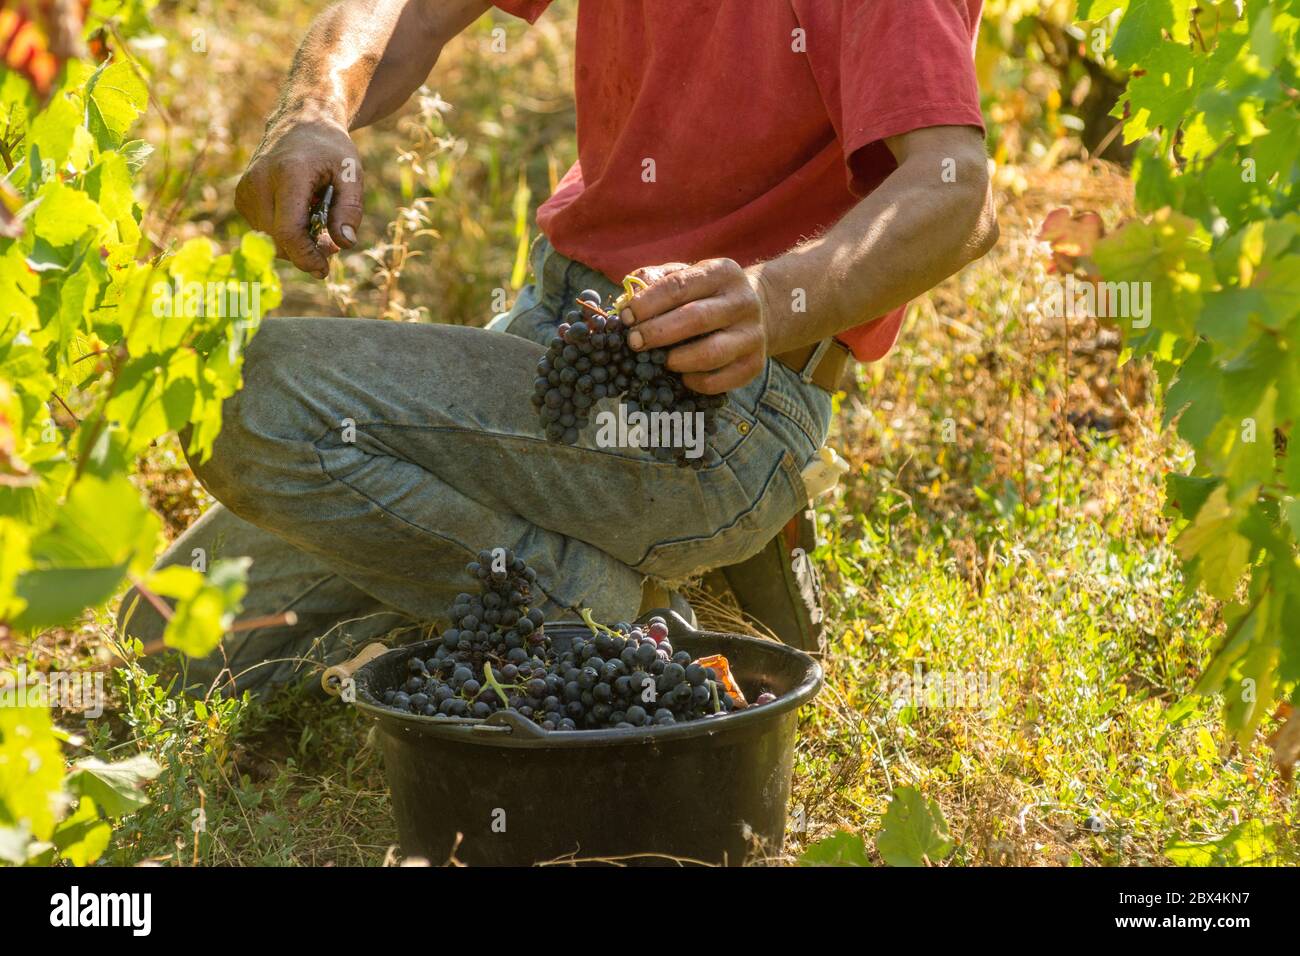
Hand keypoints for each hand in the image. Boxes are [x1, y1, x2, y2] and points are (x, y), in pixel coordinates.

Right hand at [235, 115, 363, 278]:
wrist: (300, 122)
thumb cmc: (330, 149)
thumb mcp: (351, 173)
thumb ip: (351, 208)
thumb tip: (345, 244)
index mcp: (288, 174)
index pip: (288, 231)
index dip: (306, 257)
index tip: (323, 270)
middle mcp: (258, 182)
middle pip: (279, 240)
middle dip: (306, 250)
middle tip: (332, 241)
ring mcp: (245, 190)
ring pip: (270, 239)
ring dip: (296, 242)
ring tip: (318, 220)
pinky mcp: (241, 197)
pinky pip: (263, 231)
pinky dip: (283, 232)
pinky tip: (300, 213)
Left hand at [621, 258, 770, 393]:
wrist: (758, 311)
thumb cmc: (706, 294)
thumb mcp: (686, 276)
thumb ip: (657, 281)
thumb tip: (627, 297)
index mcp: (723, 272)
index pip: (679, 286)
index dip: (647, 303)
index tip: (626, 317)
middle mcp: (743, 301)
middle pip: (695, 318)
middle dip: (657, 333)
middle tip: (634, 342)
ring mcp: (753, 334)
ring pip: (711, 353)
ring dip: (677, 360)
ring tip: (659, 361)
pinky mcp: (755, 364)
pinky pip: (719, 381)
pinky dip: (694, 382)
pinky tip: (682, 377)